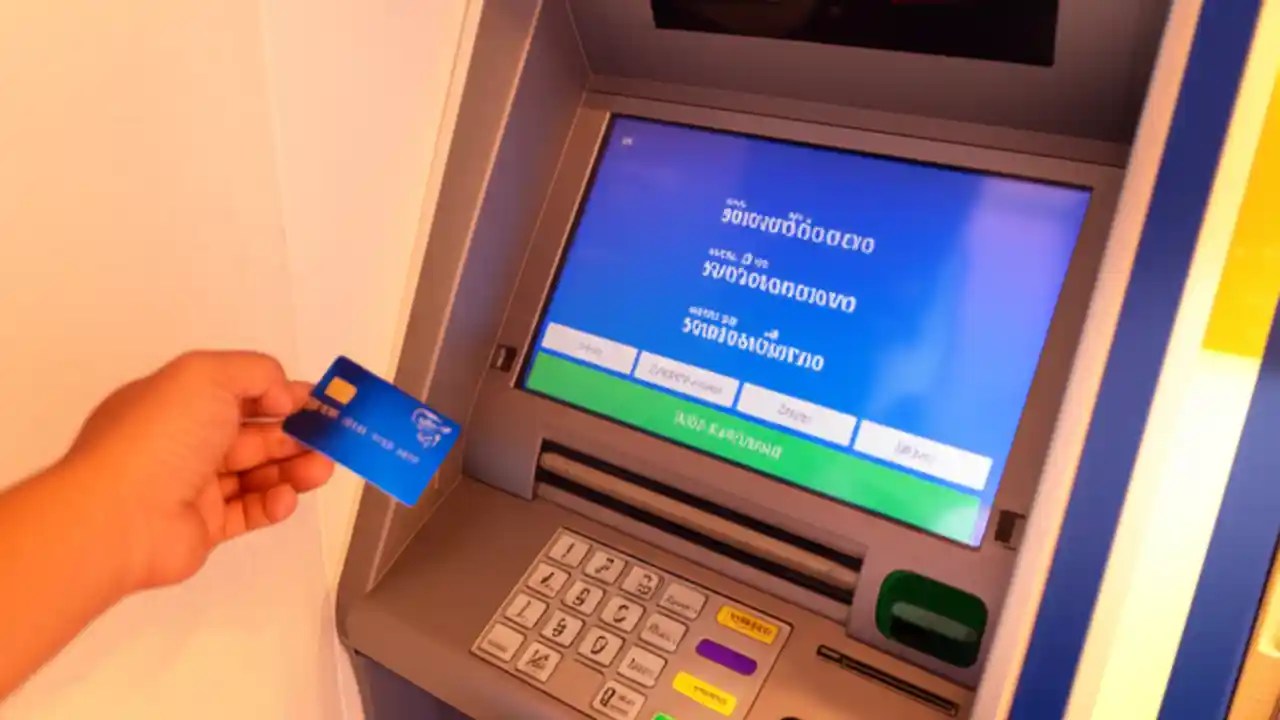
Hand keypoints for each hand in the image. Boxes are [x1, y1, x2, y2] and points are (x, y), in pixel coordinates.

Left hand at [61, 351, 333, 591]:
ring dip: (293, 468)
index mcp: (178, 400)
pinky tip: (287, 497)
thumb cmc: (157, 438)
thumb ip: (256, 372)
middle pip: (253, 434)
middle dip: (296, 433)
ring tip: (323, 468)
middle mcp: (183, 441)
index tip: (320, 402)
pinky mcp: (203, 527)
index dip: (281, 393)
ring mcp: (192, 485)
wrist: (119, 518)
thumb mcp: (207, 375)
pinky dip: (273, 503)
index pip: (238, 391)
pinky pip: (247, 512)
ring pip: (256, 473)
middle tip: (333, 438)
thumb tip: (284, 394)